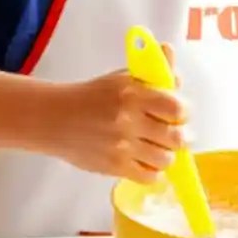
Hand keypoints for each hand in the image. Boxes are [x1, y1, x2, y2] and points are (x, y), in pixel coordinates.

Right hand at [49, 44, 188, 183]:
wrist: (53, 119)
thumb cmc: (90, 97)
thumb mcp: (120, 79)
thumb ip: (151, 73)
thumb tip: (172, 61)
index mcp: (132, 94)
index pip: (177, 108)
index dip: (183, 113)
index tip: (178, 113)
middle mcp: (128, 120)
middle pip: (176, 137)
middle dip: (178, 136)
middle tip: (171, 134)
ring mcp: (121, 146)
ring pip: (165, 159)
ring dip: (165, 154)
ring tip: (156, 148)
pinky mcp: (113, 166)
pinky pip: (149, 176)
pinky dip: (152, 171)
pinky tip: (145, 161)